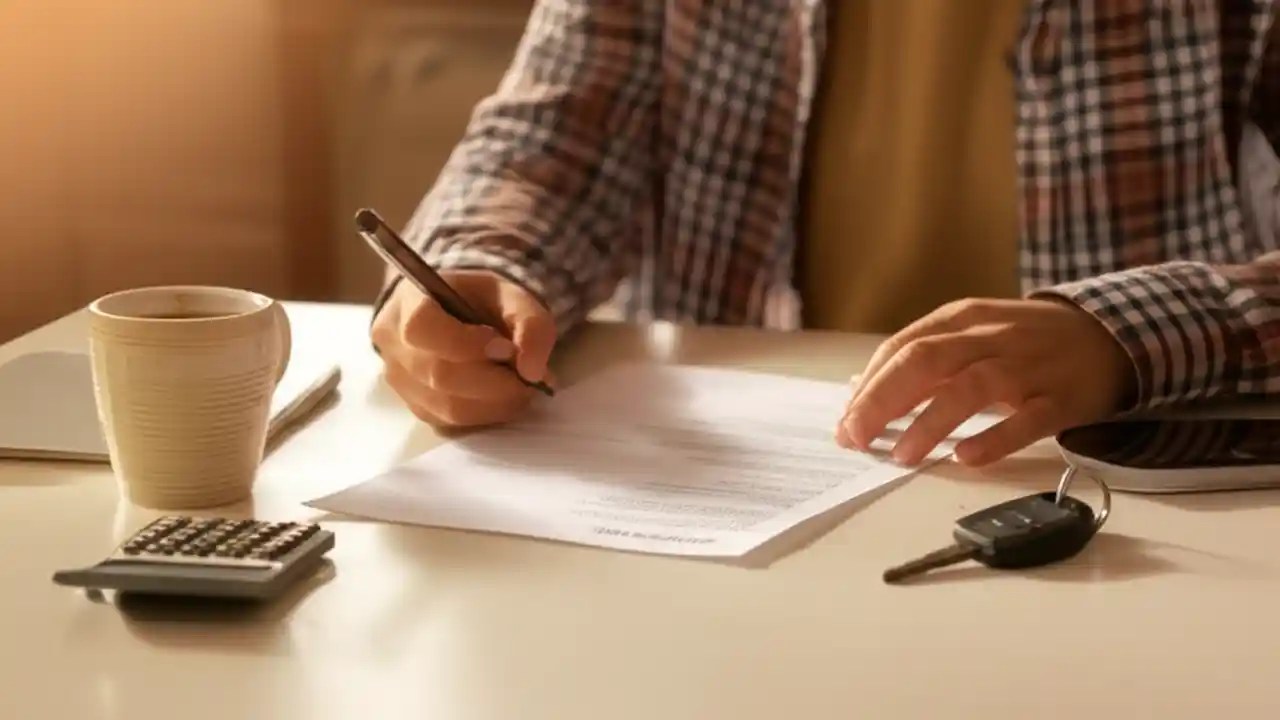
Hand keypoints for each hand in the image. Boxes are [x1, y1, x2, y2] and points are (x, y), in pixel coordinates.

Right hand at [371, 271, 555, 427]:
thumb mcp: (510, 295)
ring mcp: (398, 381)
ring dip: (494, 403)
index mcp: (408, 302)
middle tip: (527, 377)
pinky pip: (450, 422)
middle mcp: (393, 344)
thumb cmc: (478, 299)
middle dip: (493, 382)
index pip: (422, 328)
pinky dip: (484, 415)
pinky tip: (502, 399)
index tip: (505, 348)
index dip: (466, 344)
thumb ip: (530, 323)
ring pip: (446, 407)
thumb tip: (532, 371)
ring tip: (520, 388)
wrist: (454, 313)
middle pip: (438, 375)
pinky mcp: (414, 407)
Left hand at [836, 297, 1135, 466]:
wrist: (1112, 335)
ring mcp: (1027, 366)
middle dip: (884, 400)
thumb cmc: (1026, 342)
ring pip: (970, 387)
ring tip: (901, 454)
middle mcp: (990, 337)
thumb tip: (858, 388)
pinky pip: (1026, 419)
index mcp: (962, 320)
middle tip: (856, 437)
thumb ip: (920, 358)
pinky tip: (966, 457)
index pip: (902, 348)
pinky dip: (994, 438)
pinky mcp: (1061, 397)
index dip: (869, 386)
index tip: (845, 422)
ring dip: (929, 421)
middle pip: (926, 361)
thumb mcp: (971, 334)